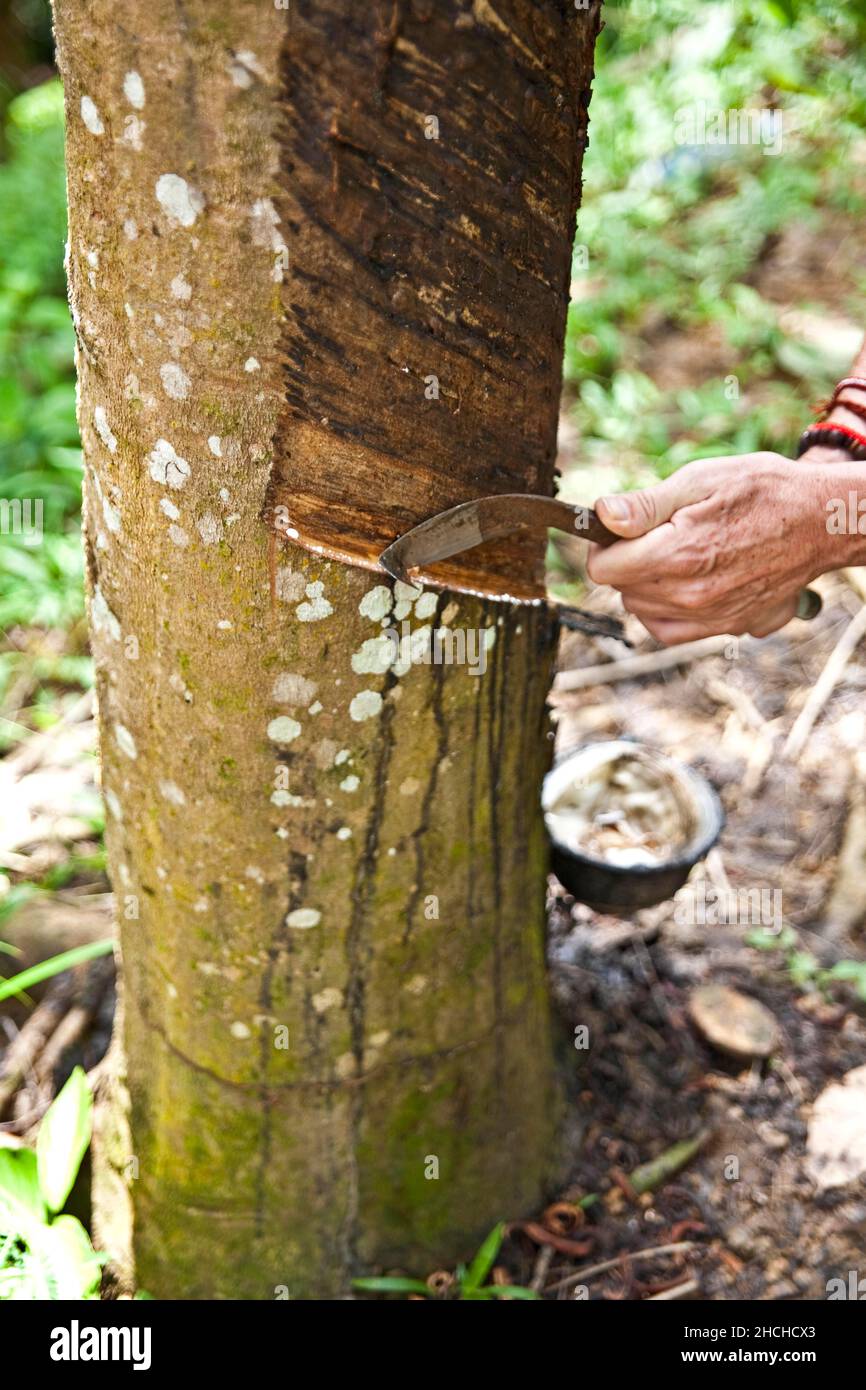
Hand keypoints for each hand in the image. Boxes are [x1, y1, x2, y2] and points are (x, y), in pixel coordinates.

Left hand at [587, 452, 857, 645]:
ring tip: (677, 555)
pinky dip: (666, 611)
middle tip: (660, 535)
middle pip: (622, 590)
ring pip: (643, 611)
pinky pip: (670, 631)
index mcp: (679, 554)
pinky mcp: (727, 627)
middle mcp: (691, 595)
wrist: (820, 522)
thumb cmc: (763, 491)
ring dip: (647, 586)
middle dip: (629, 562)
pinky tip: (684, 583)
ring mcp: (710, 617)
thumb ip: (646, 505)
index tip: (622, 530)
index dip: (604, 546)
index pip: (603, 569)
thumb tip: (601, 515)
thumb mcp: (701, 479)